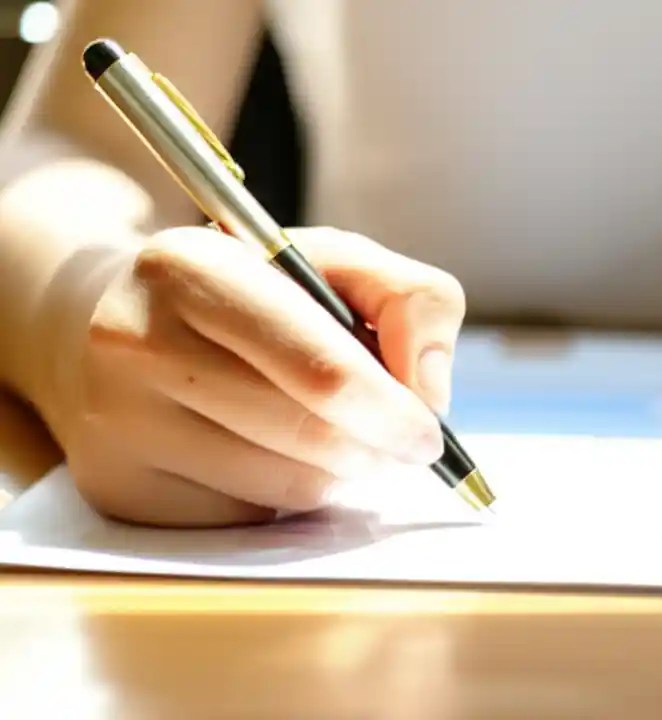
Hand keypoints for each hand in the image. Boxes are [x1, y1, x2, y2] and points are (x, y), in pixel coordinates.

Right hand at [36, 226, 464, 526]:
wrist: (107, 327)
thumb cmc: (247, 293)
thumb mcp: (334, 262)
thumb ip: (413, 300)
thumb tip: (430, 393)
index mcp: (192, 268)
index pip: (320, 369)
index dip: (392, 411)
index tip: (429, 431)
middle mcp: (137, 343)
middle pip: (311, 437)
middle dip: (379, 447)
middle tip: (404, 443)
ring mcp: (120, 425)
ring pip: (289, 488)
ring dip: (340, 473)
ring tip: (332, 433)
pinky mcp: (122, 490)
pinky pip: (251, 519)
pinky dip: (288, 496)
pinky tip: (271, 453)